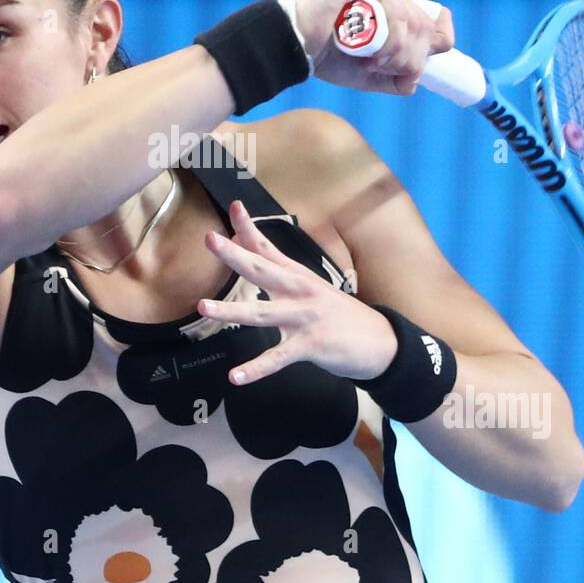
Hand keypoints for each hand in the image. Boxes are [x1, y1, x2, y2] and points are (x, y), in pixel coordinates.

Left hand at [198, 199, 398, 385]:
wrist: (380, 342)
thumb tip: (250, 248)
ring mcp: (304, 318)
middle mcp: (298, 292)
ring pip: (261, 313)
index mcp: (296, 276)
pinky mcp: (310, 345)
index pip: (268, 248)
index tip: (233, 206)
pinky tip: (235, 376)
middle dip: (234, 255)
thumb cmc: (338, 314)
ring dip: (231, 311)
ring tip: (204, 307)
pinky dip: (256, 369)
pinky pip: (277, 358)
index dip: (249, 227)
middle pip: (261, 270)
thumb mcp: (310, 286)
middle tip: (211, 239)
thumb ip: (278, 269)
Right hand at [291, 0, 455, 95]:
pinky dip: (390, 36)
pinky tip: (370, 49)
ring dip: (398, 52)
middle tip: (382, 68)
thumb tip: (415, 80)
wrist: (299, 49)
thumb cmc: (328, 59)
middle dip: (410, 59)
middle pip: (426, 29)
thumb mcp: (369, 76)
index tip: (416, 67)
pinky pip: (395, 10)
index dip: (440, 42)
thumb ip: (394, 79)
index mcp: (396, 14)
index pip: (438, 22)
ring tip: (373, 62)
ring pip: (413, 23)